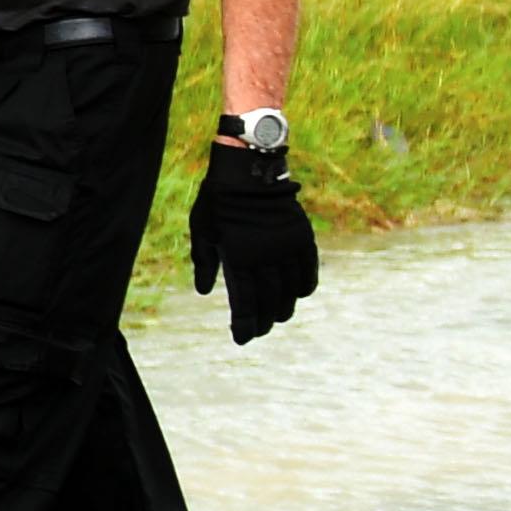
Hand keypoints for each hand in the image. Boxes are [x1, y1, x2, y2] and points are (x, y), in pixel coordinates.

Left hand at [189, 143, 316, 343]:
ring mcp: (286, 248)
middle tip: (258, 332)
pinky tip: (298, 295)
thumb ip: (205, 263)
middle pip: (269, 300)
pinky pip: (308, 270)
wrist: (248, 171)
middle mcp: (265, 257)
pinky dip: (304, 285)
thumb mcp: (202, 231)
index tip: (242, 339)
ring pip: (290, 290)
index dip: (244, 323)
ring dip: (284, 307)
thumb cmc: (218, 201)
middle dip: (263, 320)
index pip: (244, 301)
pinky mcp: (302, 238)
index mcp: (238, 257)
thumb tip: (205, 292)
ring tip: (277, 318)